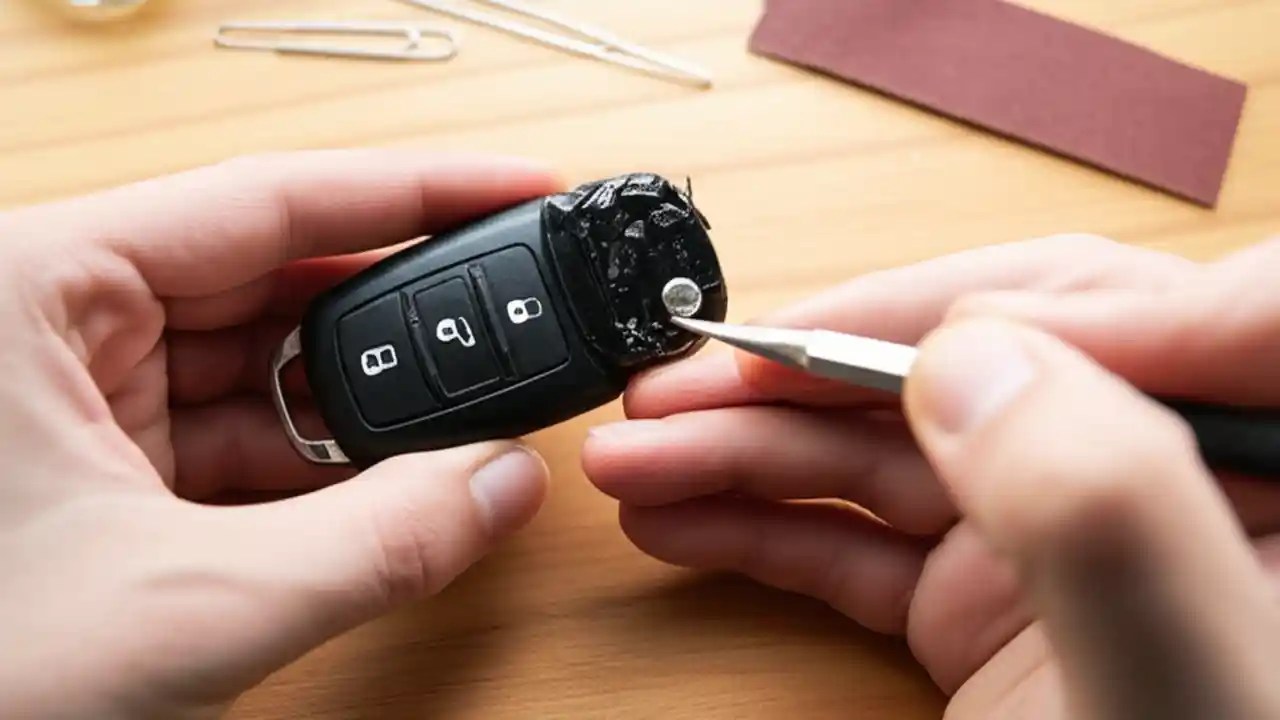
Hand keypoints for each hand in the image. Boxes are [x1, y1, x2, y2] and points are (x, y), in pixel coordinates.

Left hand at [0, 150, 560, 717]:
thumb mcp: (184, 605)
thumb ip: (375, 541)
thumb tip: (501, 480)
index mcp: (36, 290)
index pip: (265, 201)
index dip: (411, 192)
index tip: (510, 188)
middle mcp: (56, 326)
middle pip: (273, 280)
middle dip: (397, 314)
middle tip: (507, 314)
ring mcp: (80, 400)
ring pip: (264, 368)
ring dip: (363, 404)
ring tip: (462, 411)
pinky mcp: (105, 471)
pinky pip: (243, 439)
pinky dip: (322, 464)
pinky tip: (392, 476)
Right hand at [583, 235, 1279, 718]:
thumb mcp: (1175, 685)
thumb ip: (1102, 503)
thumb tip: (971, 360)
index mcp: (1244, 459)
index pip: (1101, 311)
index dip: (946, 303)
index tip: (809, 340)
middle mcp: (1140, 480)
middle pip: (957, 372)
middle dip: (801, 379)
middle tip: (678, 390)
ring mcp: (1051, 540)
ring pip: (883, 458)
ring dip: (748, 452)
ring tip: (635, 459)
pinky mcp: (978, 603)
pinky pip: (857, 544)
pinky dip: (761, 525)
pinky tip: (681, 516)